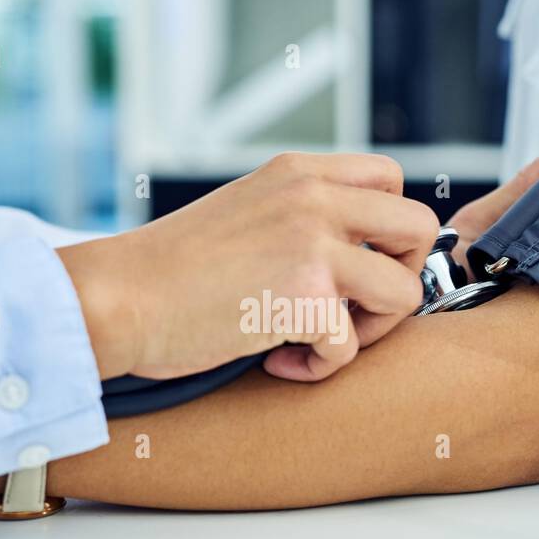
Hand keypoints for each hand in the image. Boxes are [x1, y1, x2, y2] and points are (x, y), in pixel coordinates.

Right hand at [58, 152, 437, 382]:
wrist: (119, 298)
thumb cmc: (169, 269)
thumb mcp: (246, 210)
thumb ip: (300, 214)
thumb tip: (356, 251)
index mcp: (298, 172)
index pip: (391, 179)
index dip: (388, 231)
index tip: (358, 266)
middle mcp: (313, 198)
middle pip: (419, 227)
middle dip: (401, 276)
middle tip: (357, 306)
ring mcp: (313, 245)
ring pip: (403, 292)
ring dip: (370, 330)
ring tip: (317, 340)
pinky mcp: (306, 298)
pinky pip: (351, 346)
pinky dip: (319, 367)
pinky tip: (276, 362)